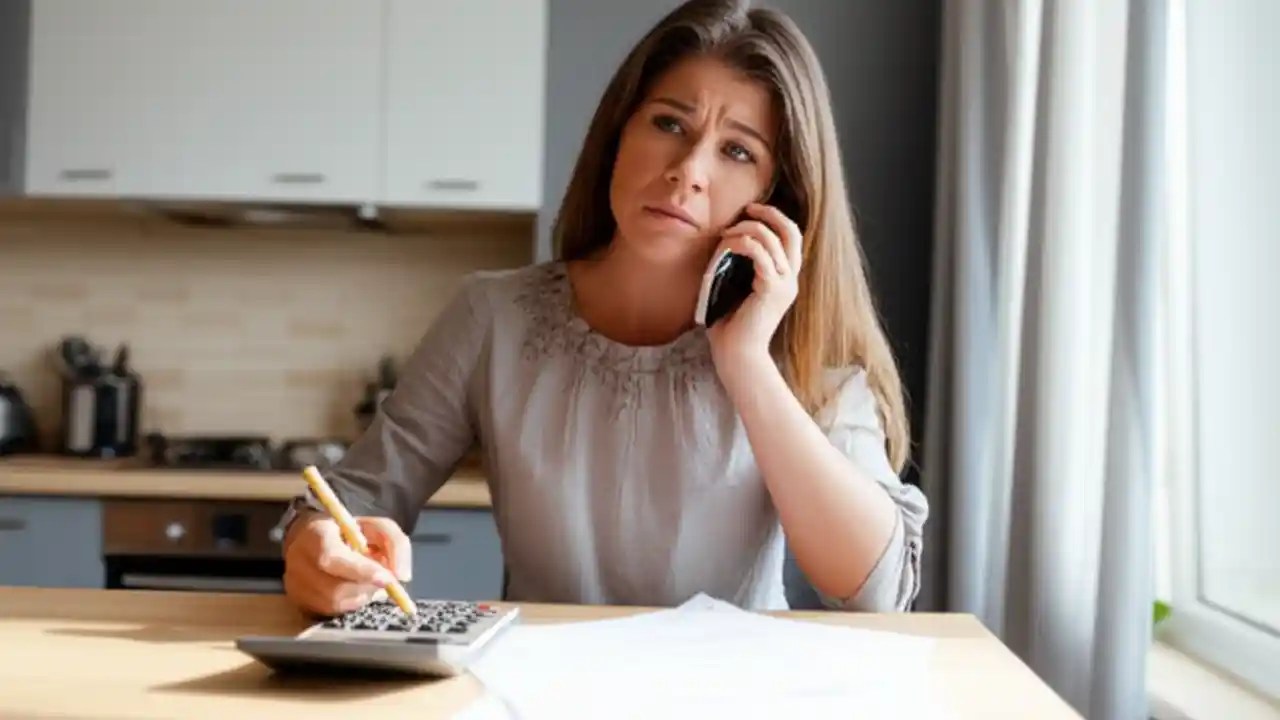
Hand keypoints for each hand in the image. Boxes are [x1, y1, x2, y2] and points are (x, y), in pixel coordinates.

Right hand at [282, 512, 411, 616]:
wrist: (315, 538)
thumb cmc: (349, 532)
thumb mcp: (377, 526)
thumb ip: (396, 543)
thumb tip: (402, 575)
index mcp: (315, 534)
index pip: (332, 558)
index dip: (360, 571)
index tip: (386, 578)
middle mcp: (299, 561)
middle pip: (335, 588)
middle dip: (366, 586)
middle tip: (383, 579)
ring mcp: (296, 585)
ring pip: (336, 603)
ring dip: (361, 595)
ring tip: (367, 580)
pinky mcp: (299, 603)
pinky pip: (332, 612)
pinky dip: (351, 602)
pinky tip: (354, 588)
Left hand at [707, 203, 802, 373]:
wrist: (737, 354)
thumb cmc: (731, 325)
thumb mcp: (737, 288)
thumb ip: (739, 265)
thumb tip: (726, 240)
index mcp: (785, 278)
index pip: (791, 237)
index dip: (774, 218)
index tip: (750, 212)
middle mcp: (790, 279)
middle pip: (792, 232)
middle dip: (770, 214)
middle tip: (747, 209)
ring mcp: (784, 284)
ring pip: (772, 239)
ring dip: (746, 229)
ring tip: (725, 234)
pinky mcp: (771, 290)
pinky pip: (760, 254)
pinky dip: (742, 244)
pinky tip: (726, 247)